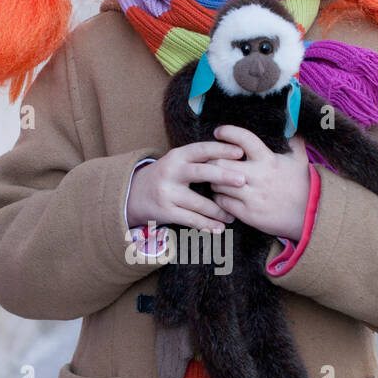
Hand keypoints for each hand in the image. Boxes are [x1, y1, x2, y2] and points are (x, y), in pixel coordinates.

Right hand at [126, 139, 245, 232]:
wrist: (134, 193)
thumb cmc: (167, 176)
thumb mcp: (178, 162)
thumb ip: (200, 160)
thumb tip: (236, 156)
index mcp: (178, 156)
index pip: (202, 149)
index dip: (222, 149)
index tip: (241, 152)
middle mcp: (171, 171)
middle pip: (201, 172)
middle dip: (224, 176)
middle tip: (243, 181)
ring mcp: (167, 192)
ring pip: (199, 203)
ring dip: (219, 211)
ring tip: (233, 216)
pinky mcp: (166, 211)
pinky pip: (191, 219)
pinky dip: (207, 225)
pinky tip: (219, 228)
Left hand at [207, 126, 309, 241]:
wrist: (309, 214)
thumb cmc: (301, 185)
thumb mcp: (300, 160)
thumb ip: (293, 140)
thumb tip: (291, 121)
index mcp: (268, 160)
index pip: (243, 139)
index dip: (228, 132)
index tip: (218, 132)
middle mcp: (259, 176)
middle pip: (221, 163)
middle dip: (213, 161)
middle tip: (212, 161)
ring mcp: (252, 196)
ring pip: (218, 184)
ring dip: (214, 181)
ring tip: (217, 179)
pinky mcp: (248, 214)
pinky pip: (223, 202)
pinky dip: (219, 198)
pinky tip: (223, 195)